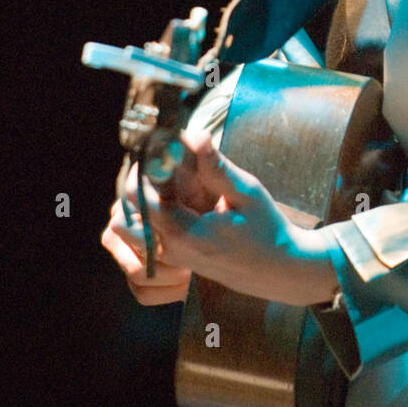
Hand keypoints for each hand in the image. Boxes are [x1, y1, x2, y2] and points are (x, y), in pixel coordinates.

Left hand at [102, 129, 338, 307]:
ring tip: (168, 181)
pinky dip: (151, 214)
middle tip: (164, 159)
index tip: (163, 145)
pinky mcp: (175, 260)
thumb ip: (216, 167)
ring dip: (140, 201)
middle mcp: (171, 250)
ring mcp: (171, 258)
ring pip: (130, 228)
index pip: (142, 196)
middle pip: (127, 213)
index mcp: (187, 234)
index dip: (148, 166)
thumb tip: (195, 135)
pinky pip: (145, 235)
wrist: (280, 271)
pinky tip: (179, 198)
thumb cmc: (268, 230)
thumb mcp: (248, 194)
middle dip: (140, 181)